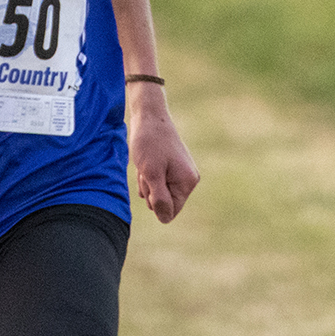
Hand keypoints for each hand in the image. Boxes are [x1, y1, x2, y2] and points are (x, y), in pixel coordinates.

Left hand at [127, 85, 198, 222]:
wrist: (149, 116)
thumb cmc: (149, 142)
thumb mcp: (151, 173)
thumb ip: (159, 198)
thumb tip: (165, 219)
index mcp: (187, 182)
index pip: (170, 211)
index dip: (155, 200)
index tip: (152, 180)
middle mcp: (188, 179)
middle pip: (162, 202)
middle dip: (149, 189)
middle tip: (147, 169)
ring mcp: (180, 173)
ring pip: (156, 192)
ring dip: (146, 182)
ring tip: (146, 162)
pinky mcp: (171, 168)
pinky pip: (156, 183)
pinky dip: (147, 175)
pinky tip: (146, 160)